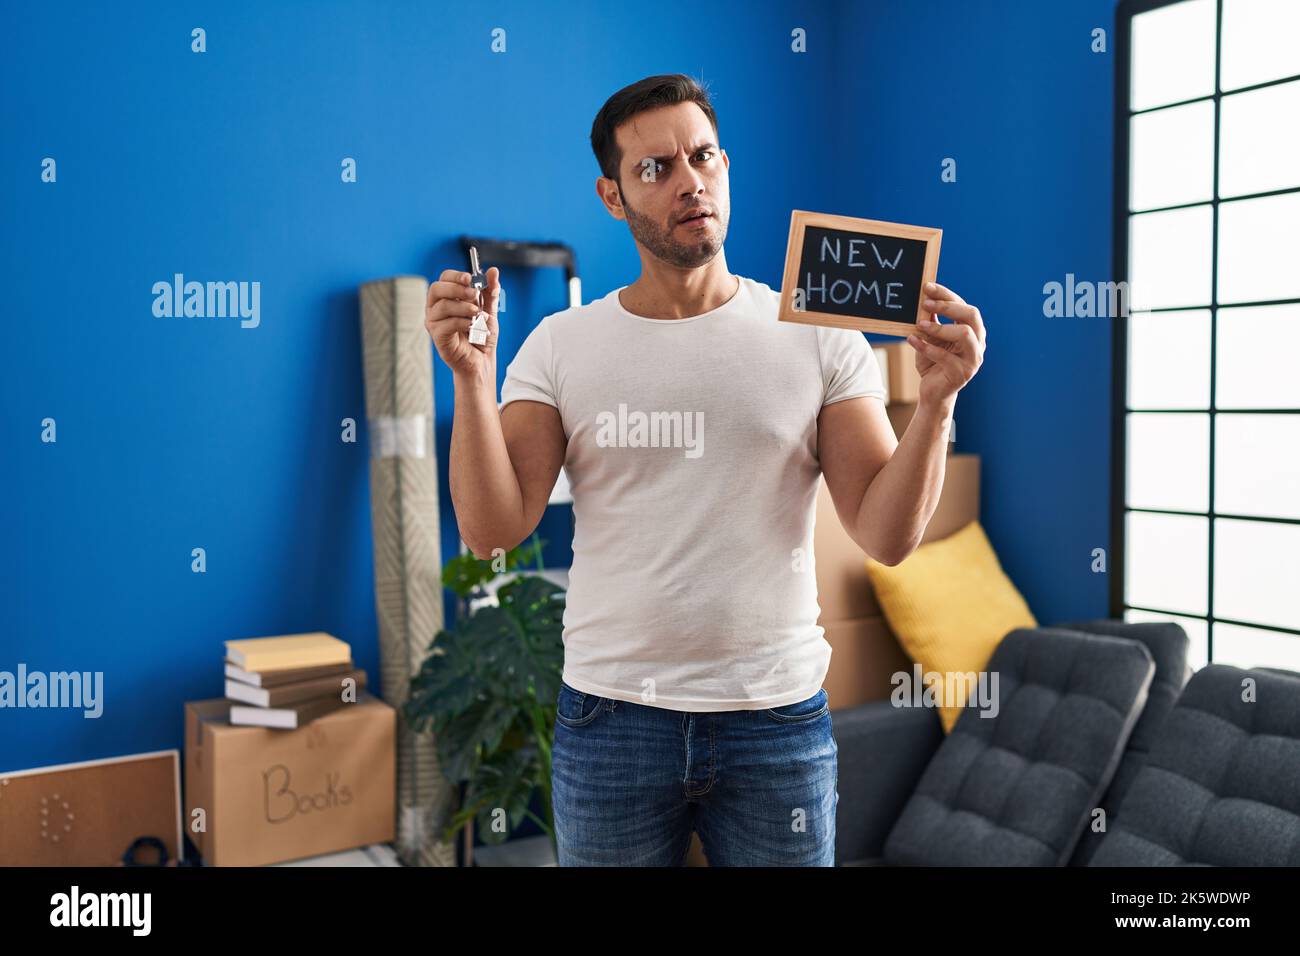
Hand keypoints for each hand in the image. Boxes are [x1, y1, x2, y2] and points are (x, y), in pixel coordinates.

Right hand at [425, 266, 500, 377]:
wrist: (482, 361)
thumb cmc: (481, 336)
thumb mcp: (489, 310)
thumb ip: (490, 292)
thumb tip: (494, 270)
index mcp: (446, 298)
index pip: (444, 278)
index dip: (456, 276)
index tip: (470, 278)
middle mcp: (436, 308)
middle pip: (437, 288)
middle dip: (457, 288)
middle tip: (474, 294)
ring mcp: (434, 322)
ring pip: (444, 305)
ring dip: (465, 308)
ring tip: (479, 316)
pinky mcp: (437, 336)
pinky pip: (448, 323)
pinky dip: (464, 323)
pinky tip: (474, 328)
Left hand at [906, 281, 984, 407]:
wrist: (932, 393)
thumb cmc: (932, 362)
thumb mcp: (929, 337)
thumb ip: (930, 321)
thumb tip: (924, 298)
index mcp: (972, 330)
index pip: (964, 306)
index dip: (946, 295)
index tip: (927, 287)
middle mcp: (978, 343)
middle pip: (972, 315)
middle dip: (948, 306)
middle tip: (925, 303)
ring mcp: (973, 359)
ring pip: (965, 334)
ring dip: (940, 327)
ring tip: (920, 325)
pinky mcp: (962, 374)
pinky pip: (946, 357)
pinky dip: (927, 347)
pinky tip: (912, 340)